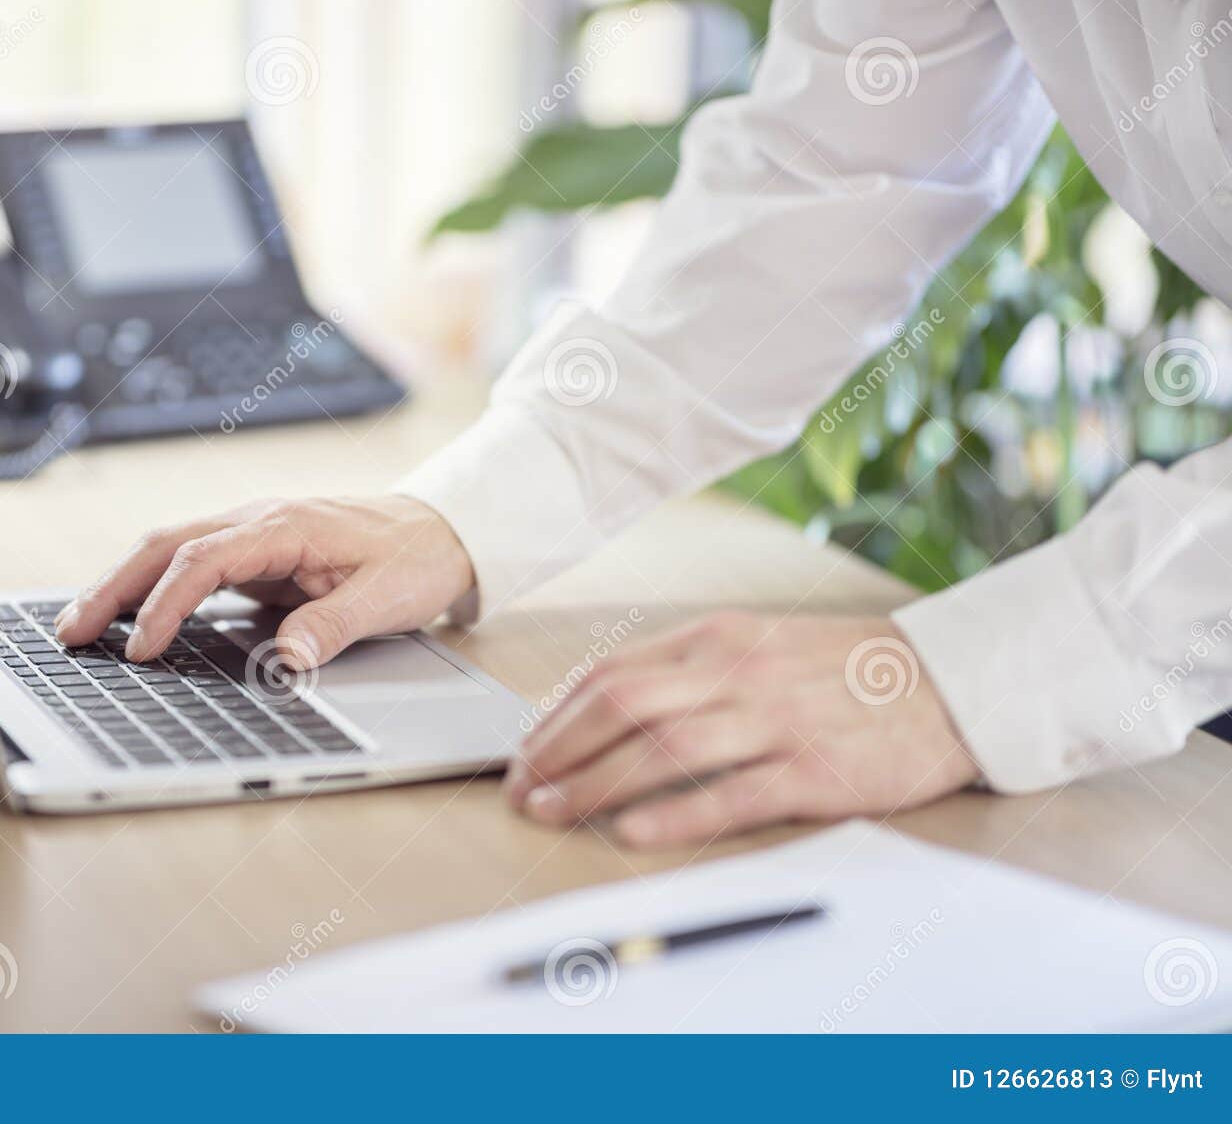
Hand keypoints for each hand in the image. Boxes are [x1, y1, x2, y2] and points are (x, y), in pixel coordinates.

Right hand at [54, 495, 473, 666]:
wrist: (442, 529)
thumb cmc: (416, 558)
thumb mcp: (387, 598)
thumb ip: (333, 626)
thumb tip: (285, 659)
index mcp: (283, 526)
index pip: (202, 559)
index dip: (166, 605)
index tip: (142, 649)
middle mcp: (256, 522)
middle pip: (165, 545)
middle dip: (112, 587)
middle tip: (69, 632)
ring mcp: (251, 536)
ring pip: (168, 551)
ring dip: (121, 585)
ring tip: (78, 627)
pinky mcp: (254, 555)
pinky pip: (189, 566)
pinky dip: (151, 588)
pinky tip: (127, 617)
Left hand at [502, 612, 977, 848]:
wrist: (949, 682)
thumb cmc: (844, 670)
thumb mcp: (758, 645)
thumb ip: (688, 671)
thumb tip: (605, 706)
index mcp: (717, 638)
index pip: (612, 672)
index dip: (556, 716)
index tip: (526, 752)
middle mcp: (738, 672)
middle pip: (622, 705)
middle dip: (558, 750)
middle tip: (521, 788)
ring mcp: (775, 720)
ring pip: (663, 748)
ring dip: (595, 783)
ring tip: (553, 811)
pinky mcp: (814, 770)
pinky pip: (731, 795)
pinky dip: (676, 815)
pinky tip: (634, 832)